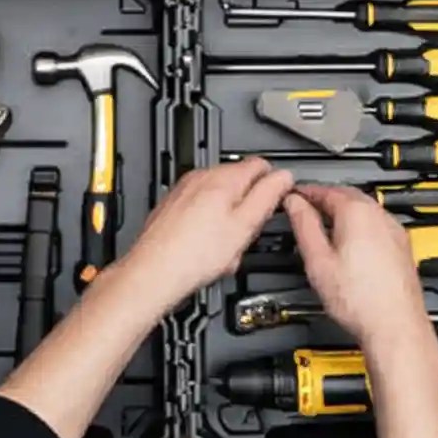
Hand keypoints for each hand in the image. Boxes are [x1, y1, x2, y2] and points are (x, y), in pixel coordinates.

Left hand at [118, 158, 293, 309]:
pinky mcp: (172, 206)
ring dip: (229, 218)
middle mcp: (200, 177)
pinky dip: (208, 224)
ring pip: (219, 198)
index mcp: (223, 178)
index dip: (273, 185)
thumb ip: (268, 196)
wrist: (155, 271)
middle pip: (239, 182)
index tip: (275, 204)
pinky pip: (200, 208)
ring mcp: (183, 191)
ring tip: (225, 245)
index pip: (261, 165)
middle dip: (248, 206)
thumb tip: (282, 177)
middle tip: (246, 233)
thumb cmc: (194, 255)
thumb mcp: (245, 226)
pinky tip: (207, 247)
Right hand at [283, 184, 437, 364]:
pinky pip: (377, 226)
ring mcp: (395, 232)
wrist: (395, 328)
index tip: (293, 196)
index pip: (325, 191)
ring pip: (365, 210)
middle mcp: (381, 217)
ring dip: (343, 212)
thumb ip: (304, 227)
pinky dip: (359, 227)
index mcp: (358, 214)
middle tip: (305, 207)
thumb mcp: (318, 261)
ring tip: (323, 225)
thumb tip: (295, 205)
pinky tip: (349, 244)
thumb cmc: (361, 302)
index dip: (305, 192)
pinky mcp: (402, 248)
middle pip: (348, 196)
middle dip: (325, 199)